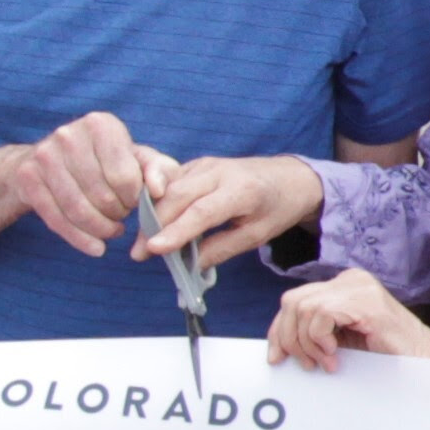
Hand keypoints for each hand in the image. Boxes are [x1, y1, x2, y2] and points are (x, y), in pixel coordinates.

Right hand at [15, 112, 155, 257]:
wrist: (51, 159)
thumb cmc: (106, 160)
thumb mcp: (138, 159)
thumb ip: (159, 170)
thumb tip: (157, 191)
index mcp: (101, 124)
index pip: (124, 178)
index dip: (134, 200)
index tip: (134, 203)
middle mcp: (69, 135)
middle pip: (102, 196)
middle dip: (117, 215)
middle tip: (121, 217)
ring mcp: (44, 155)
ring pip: (78, 210)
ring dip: (100, 229)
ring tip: (111, 230)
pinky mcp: (28, 178)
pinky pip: (56, 219)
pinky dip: (80, 240)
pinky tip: (96, 247)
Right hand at [146, 153, 325, 271]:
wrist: (289, 177)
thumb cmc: (276, 209)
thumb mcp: (256, 235)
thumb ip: (221, 249)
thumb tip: (188, 265)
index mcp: (242, 190)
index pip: (201, 211)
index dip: (176, 231)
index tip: (154, 249)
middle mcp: (220, 172)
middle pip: (177, 196)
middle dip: (154, 225)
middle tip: (140, 254)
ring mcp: (206, 164)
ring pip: (169, 188)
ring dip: (152, 215)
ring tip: (144, 244)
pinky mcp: (196, 164)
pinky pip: (171, 182)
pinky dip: (158, 203)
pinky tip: (153, 225)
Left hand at [267, 268, 429, 371]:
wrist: (427, 358)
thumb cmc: (388, 353)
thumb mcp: (342, 340)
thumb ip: (315, 333)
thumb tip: (279, 346)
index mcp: (343, 285)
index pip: (295, 300)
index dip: (280, 329)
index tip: (278, 356)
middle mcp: (350, 280)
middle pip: (292, 301)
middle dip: (288, 337)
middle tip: (305, 363)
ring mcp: (359, 288)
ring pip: (303, 309)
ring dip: (307, 344)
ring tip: (326, 362)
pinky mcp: (366, 302)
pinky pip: (320, 316)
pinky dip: (320, 340)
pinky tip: (336, 355)